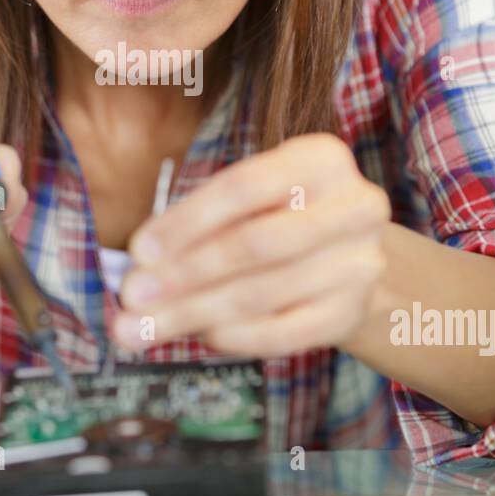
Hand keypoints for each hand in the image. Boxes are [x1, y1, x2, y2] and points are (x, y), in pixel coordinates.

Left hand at [115, 133, 388, 357]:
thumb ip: (197, 225)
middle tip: (134, 297)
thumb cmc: (280, 217)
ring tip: (147, 326)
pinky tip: (202, 336)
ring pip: (264, 292)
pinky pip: (286, 332)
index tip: (139, 252)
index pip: (243, 187)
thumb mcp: (249, 201)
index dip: (186, 221)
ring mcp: (360, 263)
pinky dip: (237, 337)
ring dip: (196, 312)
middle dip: (186, 273)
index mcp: (321, 158)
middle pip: (255, 244)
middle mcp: (354, 206)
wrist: (347, 258)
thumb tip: (137, 264)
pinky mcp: (353, 312)